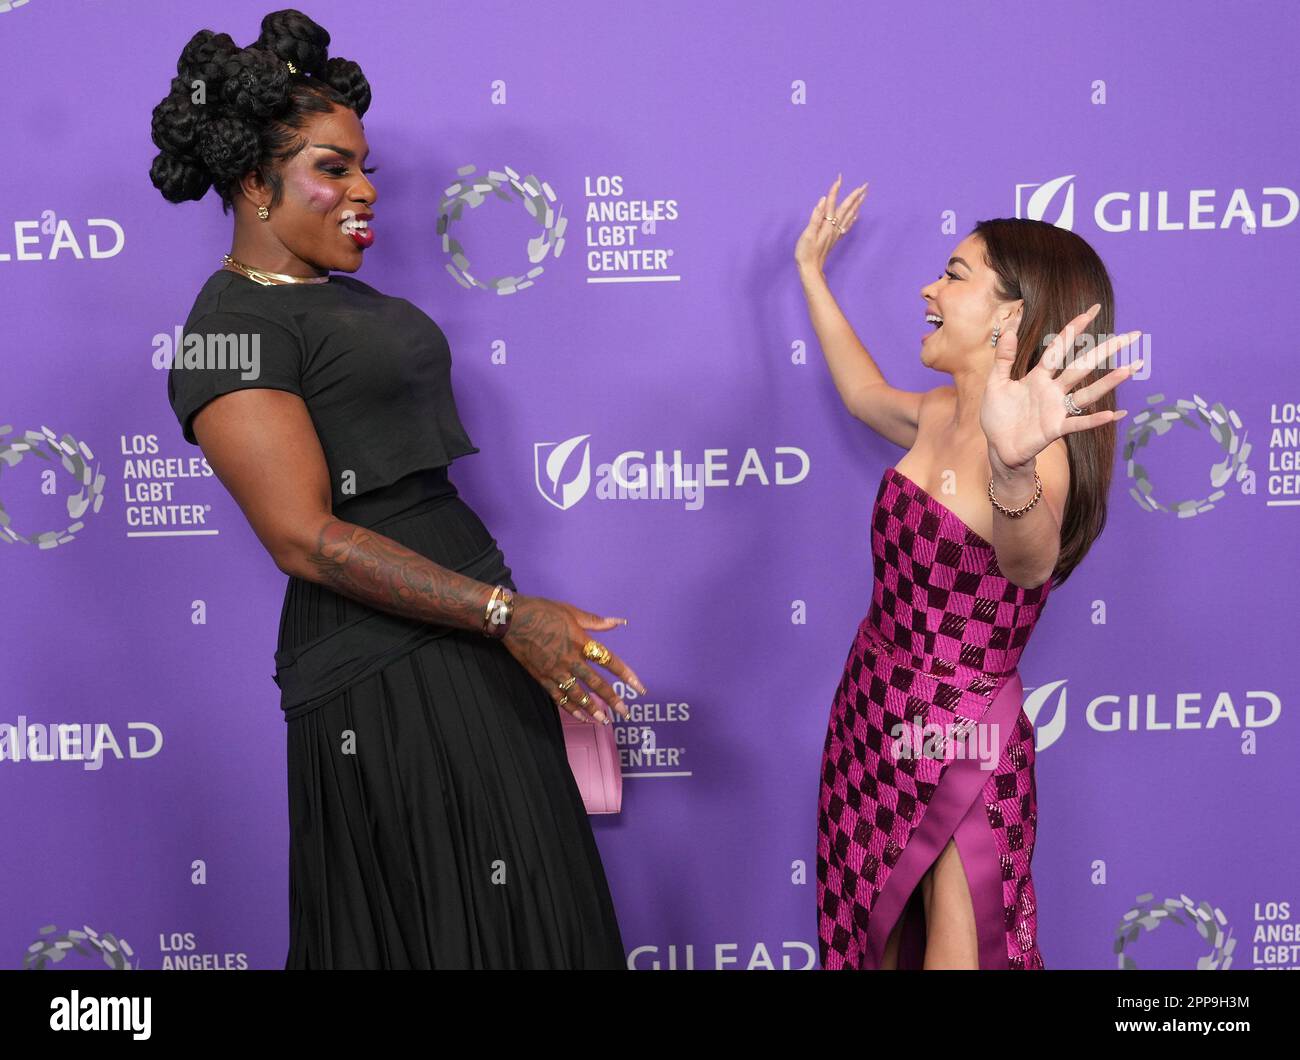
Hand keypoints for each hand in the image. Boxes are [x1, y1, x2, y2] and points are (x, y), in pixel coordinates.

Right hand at [500, 594, 646, 724]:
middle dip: (612, 699)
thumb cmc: (543, 611)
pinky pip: (559, 697)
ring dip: (592, 708)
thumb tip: (619, 622)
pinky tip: (580, 716)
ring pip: (578, 695)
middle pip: (596, 684)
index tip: (639, 688)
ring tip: (604, 720)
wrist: (513, 619)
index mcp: (581, 642)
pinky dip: (570, 708)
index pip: (609, 661)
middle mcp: (571, 660)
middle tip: (625, 712)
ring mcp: (556, 671)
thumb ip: (596, 622)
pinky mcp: (542, 678)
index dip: (626, 675)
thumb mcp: (571, 612)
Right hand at [794, 173, 867, 277]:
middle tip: (865, 185)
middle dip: (855, 195)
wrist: (811, 270)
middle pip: (846, 208)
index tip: (839, 178)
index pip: (832, 203)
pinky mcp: (834, 238)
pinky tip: (856, 214)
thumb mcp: (807, 234)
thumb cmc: (806, 253)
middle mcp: (834, 228)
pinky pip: (847, 225)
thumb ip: (815, 217)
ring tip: (864, 195)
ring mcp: (835, 233)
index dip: (835, 190)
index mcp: (826, 225)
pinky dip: (853, 217)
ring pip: (850, 215)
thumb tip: (823, 201)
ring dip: (857, 204)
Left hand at [980, 304, 1142, 469]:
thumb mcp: (996, 383)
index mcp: (1038, 377)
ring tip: (1132, 368)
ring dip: (1110, 382)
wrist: (997, 447)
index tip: (1091, 311)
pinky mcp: (1054, 429)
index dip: (1073, 330)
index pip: (1059, 349)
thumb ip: (1003, 358)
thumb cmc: (999, 415)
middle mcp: (1053, 390)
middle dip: (1106, 350)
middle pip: (1082, 366)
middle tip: (1132, 335)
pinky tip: (1114, 413)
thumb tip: (1008, 329)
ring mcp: (1056, 409)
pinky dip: (1095, 420)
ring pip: (1087, 393)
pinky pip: (1078, 423)